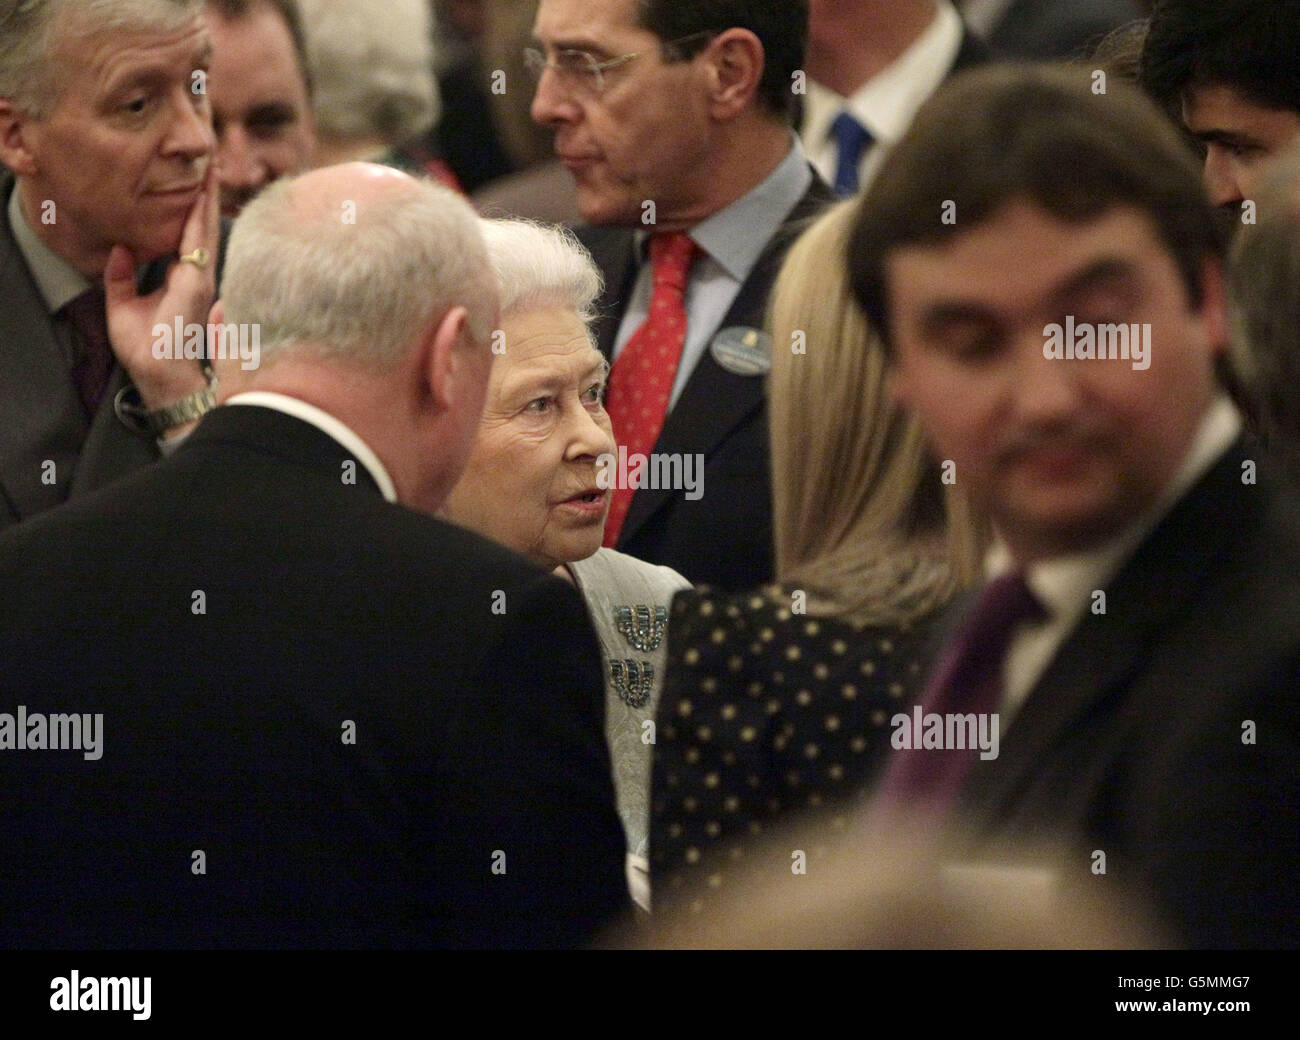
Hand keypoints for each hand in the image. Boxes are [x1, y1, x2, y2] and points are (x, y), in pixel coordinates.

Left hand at [104, 163, 218, 412]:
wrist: (159, 374)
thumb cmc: (145, 349)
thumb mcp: (122, 305)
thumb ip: (121, 276)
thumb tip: (119, 247)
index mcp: (183, 280)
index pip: (187, 237)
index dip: (191, 210)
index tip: (193, 183)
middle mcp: (197, 275)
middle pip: (202, 226)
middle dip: (206, 195)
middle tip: (209, 162)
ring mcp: (200, 277)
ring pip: (206, 226)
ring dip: (209, 196)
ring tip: (211, 166)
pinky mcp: (197, 281)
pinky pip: (199, 238)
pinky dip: (202, 212)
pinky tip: (205, 189)